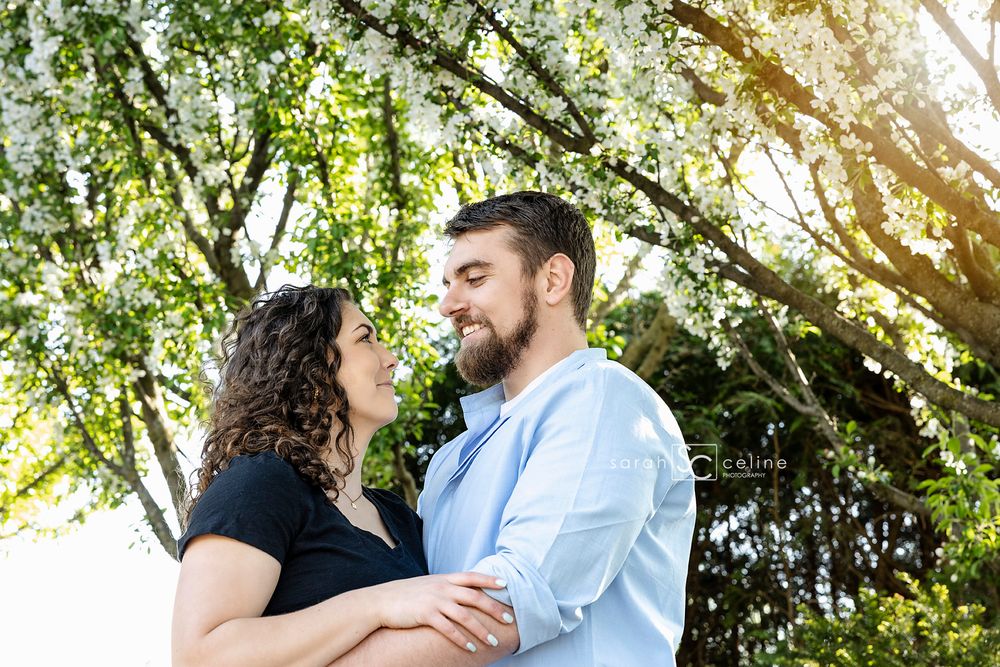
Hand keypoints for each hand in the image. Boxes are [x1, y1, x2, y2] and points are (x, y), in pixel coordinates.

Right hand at [371, 572, 512, 652]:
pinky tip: (471, 648)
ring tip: (493, 641)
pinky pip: (448, 629)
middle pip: (475, 597)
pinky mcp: (426, 615)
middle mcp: (442, 588)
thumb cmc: (407, 595)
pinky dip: (462, 639)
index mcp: (444, 579)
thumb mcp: (428, 585)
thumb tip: (463, 591)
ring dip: (481, 630)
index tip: (505, 584)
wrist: (381, 601)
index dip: (489, 580)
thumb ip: (446, 586)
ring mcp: (434, 601)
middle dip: (494, 608)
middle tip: (509, 619)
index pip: (472, 576)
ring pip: (465, 616)